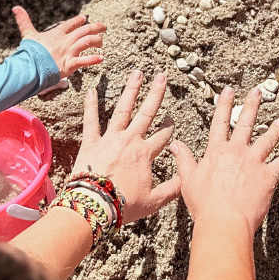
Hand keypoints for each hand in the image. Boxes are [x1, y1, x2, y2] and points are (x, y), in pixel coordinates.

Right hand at [12, 5, 104, 80]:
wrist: (29, 66)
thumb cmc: (29, 51)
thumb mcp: (28, 34)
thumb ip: (24, 20)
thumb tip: (15, 7)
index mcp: (57, 33)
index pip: (70, 24)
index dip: (78, 20)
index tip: (84, 18)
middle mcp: (65, 41)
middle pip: (84, 30)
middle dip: (96, 27)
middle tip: (104, 27)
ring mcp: (69, 52)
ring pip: (88, 42)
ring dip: (97, 41)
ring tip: (102, 42)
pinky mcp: (70, 64)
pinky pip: (85, 61)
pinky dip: (94, 59)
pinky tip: (101, 58)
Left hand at [71, 71, 179, 223]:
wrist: (94, 205)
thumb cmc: (123, 205)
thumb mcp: (153, 201)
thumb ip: (172, 189)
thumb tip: (186, 181)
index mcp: (145, 154)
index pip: (162, 136)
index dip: (169, 127)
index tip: (171, 119)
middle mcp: (130, 140)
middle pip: (147, 113)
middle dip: (156, 94)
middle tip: (161, 77)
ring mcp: (110, 139)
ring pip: (123, 110)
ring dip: (131, 91)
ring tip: (137, 74)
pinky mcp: (91, 142)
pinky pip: (91, 121)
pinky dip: (91, 105)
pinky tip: (92, 90)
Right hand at [170, 87, 278, 233]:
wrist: (223, 221)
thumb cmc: (204, 205)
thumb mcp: (188, 181)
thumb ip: (184, 160)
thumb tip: (175, 145)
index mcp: (217, 151)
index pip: (219, 123)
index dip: (224, 106)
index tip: (228, 92)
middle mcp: (237, 151)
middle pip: (245, 123)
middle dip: (251, 106)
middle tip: (257, 92)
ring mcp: (254, 161)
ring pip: (267, 139)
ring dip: (275, 129)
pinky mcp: (268, 175)